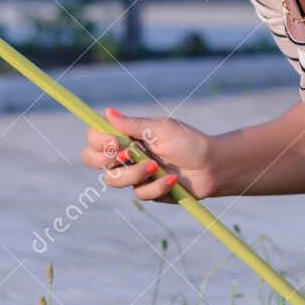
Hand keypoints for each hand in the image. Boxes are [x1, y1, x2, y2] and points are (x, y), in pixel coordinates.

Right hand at [80, 106, 218, 201]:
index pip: (95, 139)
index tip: (114, 141)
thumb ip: (132, 124)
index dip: (98, 141)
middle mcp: (125, 155)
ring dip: (133, 173)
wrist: (213, 166)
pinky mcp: (147, 191)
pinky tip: (173, 180)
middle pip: (91, 160)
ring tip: (155, 166)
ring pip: (113, 180)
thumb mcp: (160, 129)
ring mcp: (134, 175)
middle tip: (127, 154)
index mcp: (126, 136)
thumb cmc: (189, 142)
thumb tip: (107, 112)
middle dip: (105, 159)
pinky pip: (139, 193)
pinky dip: (157, 185)